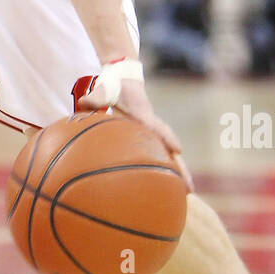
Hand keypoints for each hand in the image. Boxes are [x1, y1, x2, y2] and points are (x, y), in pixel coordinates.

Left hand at [79, 72, 193, 190]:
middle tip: (190, 189)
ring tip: (186, 194)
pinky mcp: (148, 137)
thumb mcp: (105, 88)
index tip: (178, 150)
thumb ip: (96, 97)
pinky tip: (164, 186)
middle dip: (181, 168)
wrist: (124, 79)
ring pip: (168, 155)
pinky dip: (164, 169)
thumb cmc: (115, 85)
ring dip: (177, 173)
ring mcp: (152, 133)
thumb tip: (84, 102)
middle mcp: (152, 126)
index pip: (157, 127)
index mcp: (143, 115)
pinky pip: (158, 155)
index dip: (166, 137)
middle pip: (170, 149)